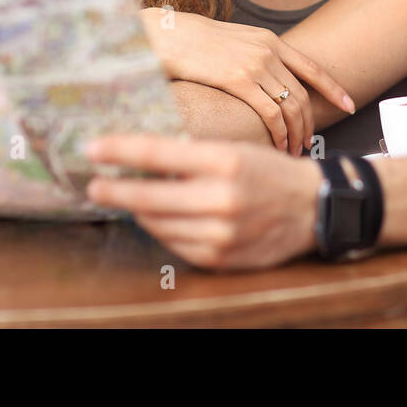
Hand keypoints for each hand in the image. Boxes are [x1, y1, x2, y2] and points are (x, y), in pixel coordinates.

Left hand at [86, 134, 322, 268]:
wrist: (313, 207)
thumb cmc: (268, 171)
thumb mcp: (234, 149)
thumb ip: (192, 154)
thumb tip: (142, 156)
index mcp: (225, 160)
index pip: (159, 153)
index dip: (121, 150)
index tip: (92, 148)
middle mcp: (222, 197)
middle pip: (150, 196)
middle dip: (115, 189)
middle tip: (94, 184)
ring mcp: (221, 232)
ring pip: (158, 223)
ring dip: (138, 210)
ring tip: (127, 198)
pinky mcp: (220, 257)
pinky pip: (175, 244)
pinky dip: (161, 230)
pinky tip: (156, 218)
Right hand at [139, 8, 354, 155]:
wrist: (167, 35)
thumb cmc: (194, 43)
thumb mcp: (234, 43)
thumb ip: (256, 59)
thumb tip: (268, 83)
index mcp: (270, 41)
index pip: (312, 67)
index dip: (333, 88)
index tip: (349, 105)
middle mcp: (268, 51)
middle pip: (302, 94)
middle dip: (310, 123)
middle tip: (309, 144)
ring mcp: (255, 64)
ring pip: (290, 107)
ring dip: (296, 133)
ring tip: (294, 151)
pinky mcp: (239, 79)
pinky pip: (270, 113)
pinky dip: (279, 133)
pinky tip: (278, 145)